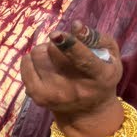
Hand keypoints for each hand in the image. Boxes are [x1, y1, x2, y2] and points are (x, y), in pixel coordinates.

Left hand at [21, 20, 123, 136]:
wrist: (88, 111)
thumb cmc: (100, 75)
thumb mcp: (111, 56)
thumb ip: (96, 38)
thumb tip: (75, 26)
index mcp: (99, 77)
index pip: (83, 60)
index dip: (69, 45)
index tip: (57, 34)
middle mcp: (76, 89)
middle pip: (53, 51)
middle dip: (57, 42)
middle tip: (63, 48)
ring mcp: (54, 94)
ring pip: (37, 54)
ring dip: (44, 50)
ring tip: (55, 58)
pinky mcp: (38, 96)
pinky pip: (25, 63)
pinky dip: (31, 58)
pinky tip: (43, 64)